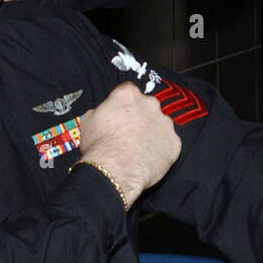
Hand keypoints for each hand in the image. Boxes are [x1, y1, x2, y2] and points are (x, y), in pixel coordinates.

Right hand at [79, 83, 181, 205]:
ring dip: (153, 133)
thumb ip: (101, 111)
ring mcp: (165, 123)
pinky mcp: (174, 142)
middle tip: (130, 134)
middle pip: (147, 106)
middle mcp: (150, 104)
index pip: (128, 91)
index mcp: (128, 95)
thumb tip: (103, 113)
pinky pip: (169, 144)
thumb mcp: (88, 122)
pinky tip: (148, 159)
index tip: (120, 114)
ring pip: (160, 125)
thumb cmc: (98, 147)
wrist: (114, 171)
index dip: (123, 104)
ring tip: (139, 149)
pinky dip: (162, 150)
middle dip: (141, 117)